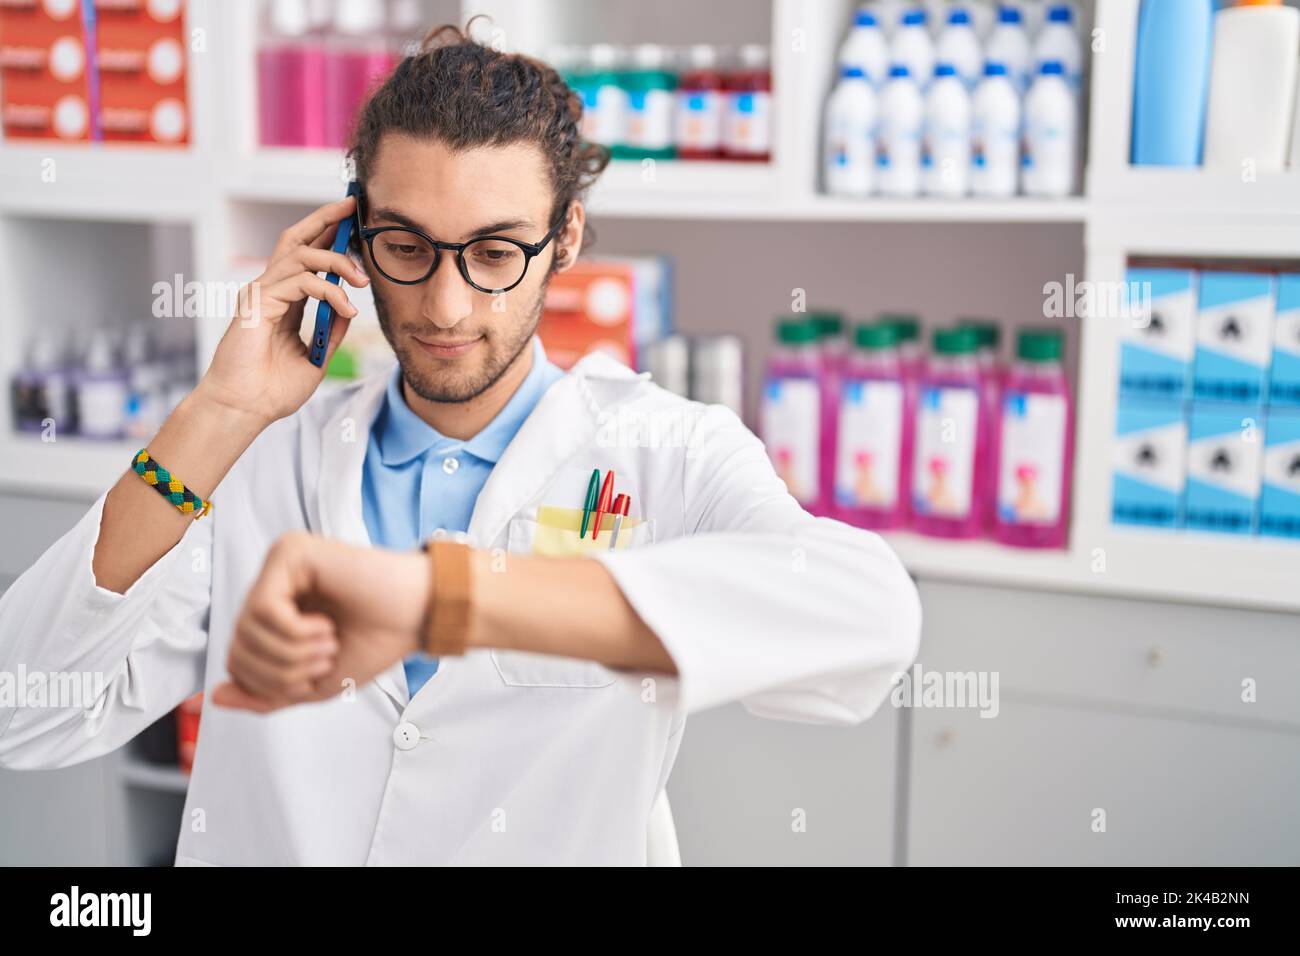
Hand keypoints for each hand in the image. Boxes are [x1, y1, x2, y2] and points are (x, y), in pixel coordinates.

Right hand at [194, 196, 369, 428]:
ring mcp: (260, 293)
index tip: (354, 222)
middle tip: (353, 207)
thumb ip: (331, 329)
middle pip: (296, 239)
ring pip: (301, 256)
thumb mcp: (316, 356)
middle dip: (325, 219)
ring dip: (337, 261)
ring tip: (363, 280)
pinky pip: (300, 282)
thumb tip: (352, 306)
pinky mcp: (257, 303)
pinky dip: (328, 290)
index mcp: (282, 300)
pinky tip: (346, 308)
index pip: (306, 256)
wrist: (245, 409)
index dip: (327, 235)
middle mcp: (269, 290)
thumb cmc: (272, 390)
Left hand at [211, 532, 429, 713]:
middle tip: (323, 662)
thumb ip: (266, 694)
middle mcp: (273, 583)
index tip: (313, 677)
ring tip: (328, 643)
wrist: (417, 616)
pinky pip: (264, 608)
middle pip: (236, 646)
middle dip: (278, 672)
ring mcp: (280, 564)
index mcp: (278, 611)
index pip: (238, 658)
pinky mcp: (290, 552)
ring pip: (246, 629)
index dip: (268, 683)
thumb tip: (215, 696)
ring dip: (290, 653)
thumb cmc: (375, 642)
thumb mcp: (315, 684)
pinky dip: (293, 632)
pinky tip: (325, 626)